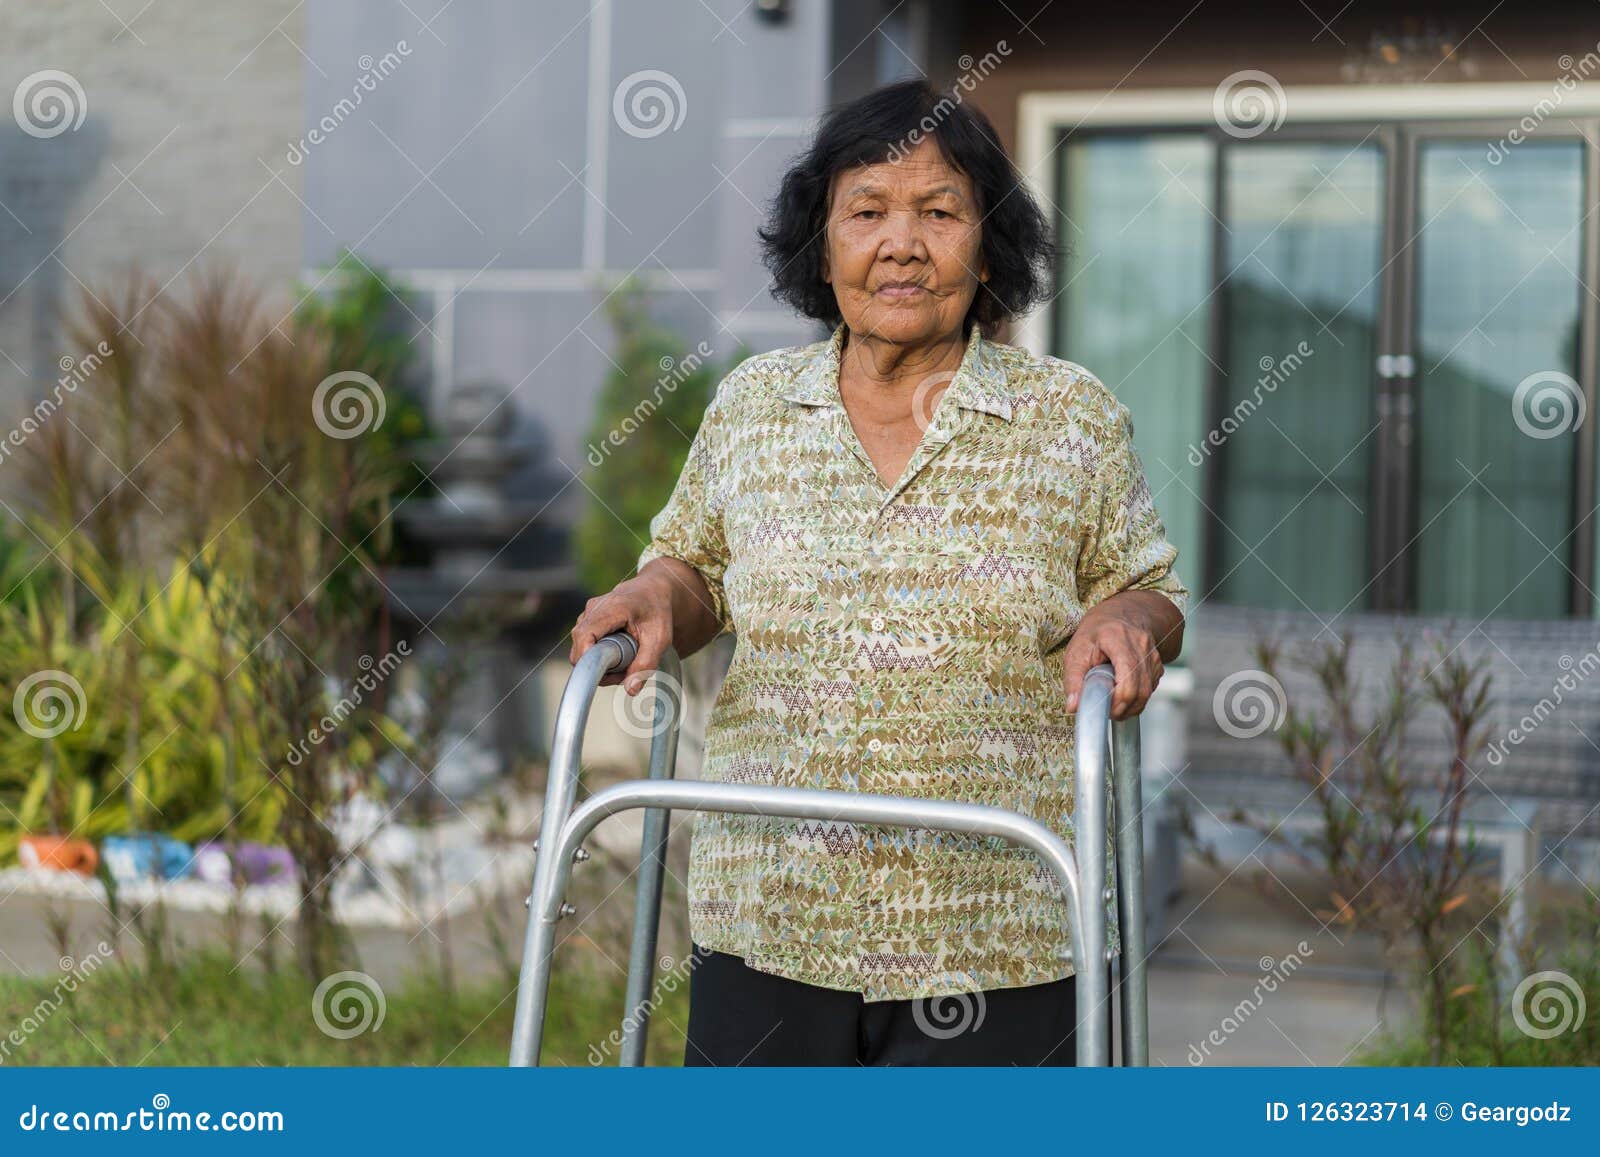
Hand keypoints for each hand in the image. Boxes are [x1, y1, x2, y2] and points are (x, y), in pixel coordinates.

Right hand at [569, 571, 674, 695]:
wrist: (653, 591)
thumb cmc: (657, 611)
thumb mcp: (660, 638)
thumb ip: (646, 664)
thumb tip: (631, 690)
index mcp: (612, 607)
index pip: (584, 635)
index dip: (587, 659)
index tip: (602, 675)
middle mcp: (593, 608)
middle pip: (581, 647)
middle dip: (599, 666)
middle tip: (625, 671)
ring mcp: (587, 613)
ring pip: (582, 648)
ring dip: (600, 661)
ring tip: (625, 658)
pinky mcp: (586, 620)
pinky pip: (585, 644)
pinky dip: (599, 654)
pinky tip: (617, 651)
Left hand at [1061, 595, 1169, 719]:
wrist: (1120, 614)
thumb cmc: (1095, 633)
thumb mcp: (1076, 651)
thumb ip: (1073, 680)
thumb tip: (1073, 707)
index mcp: (1118, 638)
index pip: (1128, 679)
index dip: (1117, 701)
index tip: (1104, 709)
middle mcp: (1141, 644)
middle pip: (1140, 690)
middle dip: (1123, 708)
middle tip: (1107, 711)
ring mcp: (1153, 654)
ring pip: (1147, 692)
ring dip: (1131, 706)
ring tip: (1113, 705)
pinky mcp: (1157, 664)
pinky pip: (1150, 688)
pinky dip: (1138, 698)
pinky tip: (1123, 694)